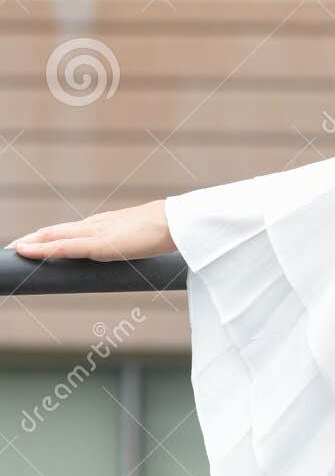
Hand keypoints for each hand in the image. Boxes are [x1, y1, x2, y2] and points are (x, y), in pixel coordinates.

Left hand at [4, 200, 176, 260]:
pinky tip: (26, 250)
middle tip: (12, 247)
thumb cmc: (167, 231)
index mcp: (105, 225)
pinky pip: (63, 247)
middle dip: (31, 239)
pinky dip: (42, 248)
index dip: (47, 236)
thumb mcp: (143, 239)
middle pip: (54, 230)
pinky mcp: (97, 244)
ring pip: (53, 236)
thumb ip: (132, 244)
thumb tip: (136, 252)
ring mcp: (94, 233)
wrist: (177, 223)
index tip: (32, 242)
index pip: (69, 230)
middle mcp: (94, 225)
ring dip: (30, 242)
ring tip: (11, 249)